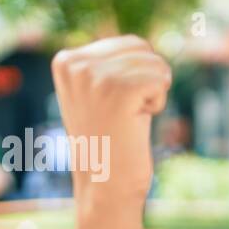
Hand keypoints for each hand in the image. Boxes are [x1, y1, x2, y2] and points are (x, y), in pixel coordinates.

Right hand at [50, 34, 171, 214]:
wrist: (105, 185)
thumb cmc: (109, 142)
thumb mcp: (98, 94)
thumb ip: (109, 65)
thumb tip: (140, 44)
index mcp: (66, 60)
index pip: (131, 43)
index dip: (136, 77)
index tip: (114, 106)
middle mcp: (75, 64)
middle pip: (144, 49)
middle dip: (147, 82)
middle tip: (123, 114)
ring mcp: (94, 76)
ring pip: (157, 64)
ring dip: (153, 95)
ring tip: (127, 119)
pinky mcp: (118, 91)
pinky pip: (162, 80)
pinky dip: (158, 104)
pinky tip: (135, 123)